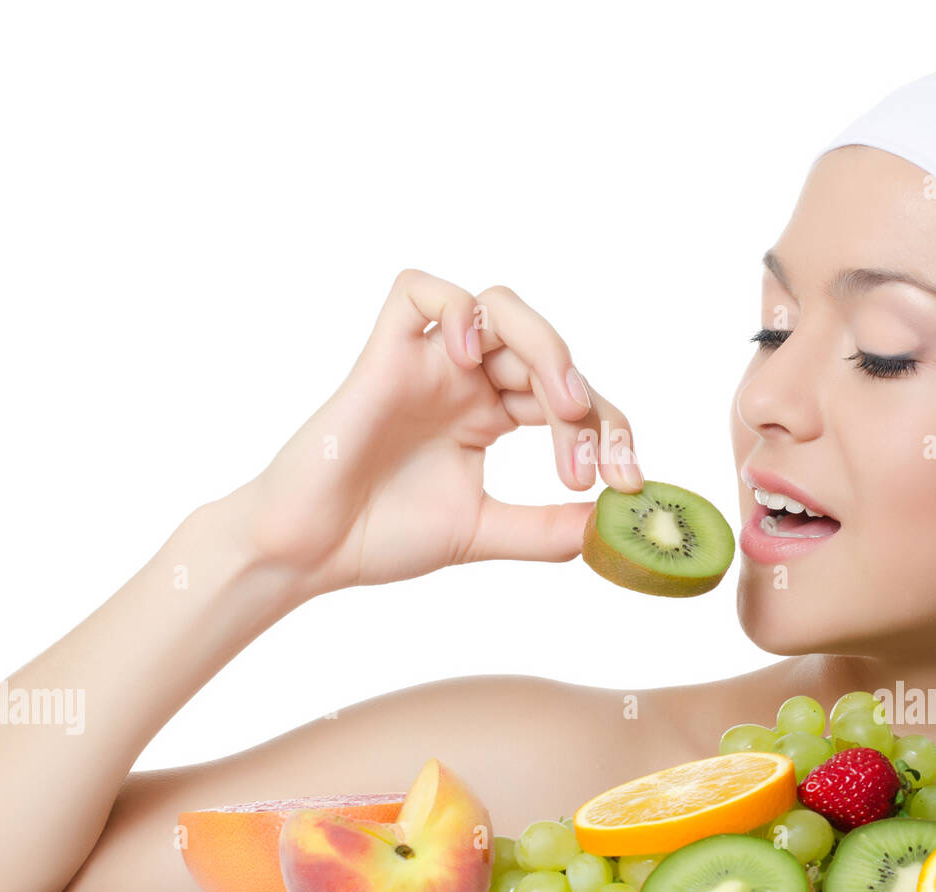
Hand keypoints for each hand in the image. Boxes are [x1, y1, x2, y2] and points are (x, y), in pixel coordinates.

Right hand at [233, 269, 642, 597]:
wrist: (309, 553)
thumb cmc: (381, 536)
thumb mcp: (483, 532)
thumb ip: (544, 528)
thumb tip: (608, 526)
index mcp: (490, 414)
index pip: (571, 398)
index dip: (608, 433)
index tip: (626, 485)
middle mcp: (464, 380)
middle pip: (547, 352)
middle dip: (586, 405)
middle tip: (590, 468)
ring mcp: (425, 363)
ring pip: (499, 306)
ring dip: (548, 347)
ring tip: (563, 405)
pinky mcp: (381, 357)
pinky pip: (417, 292)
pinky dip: (455, 310)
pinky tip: (471, 358)